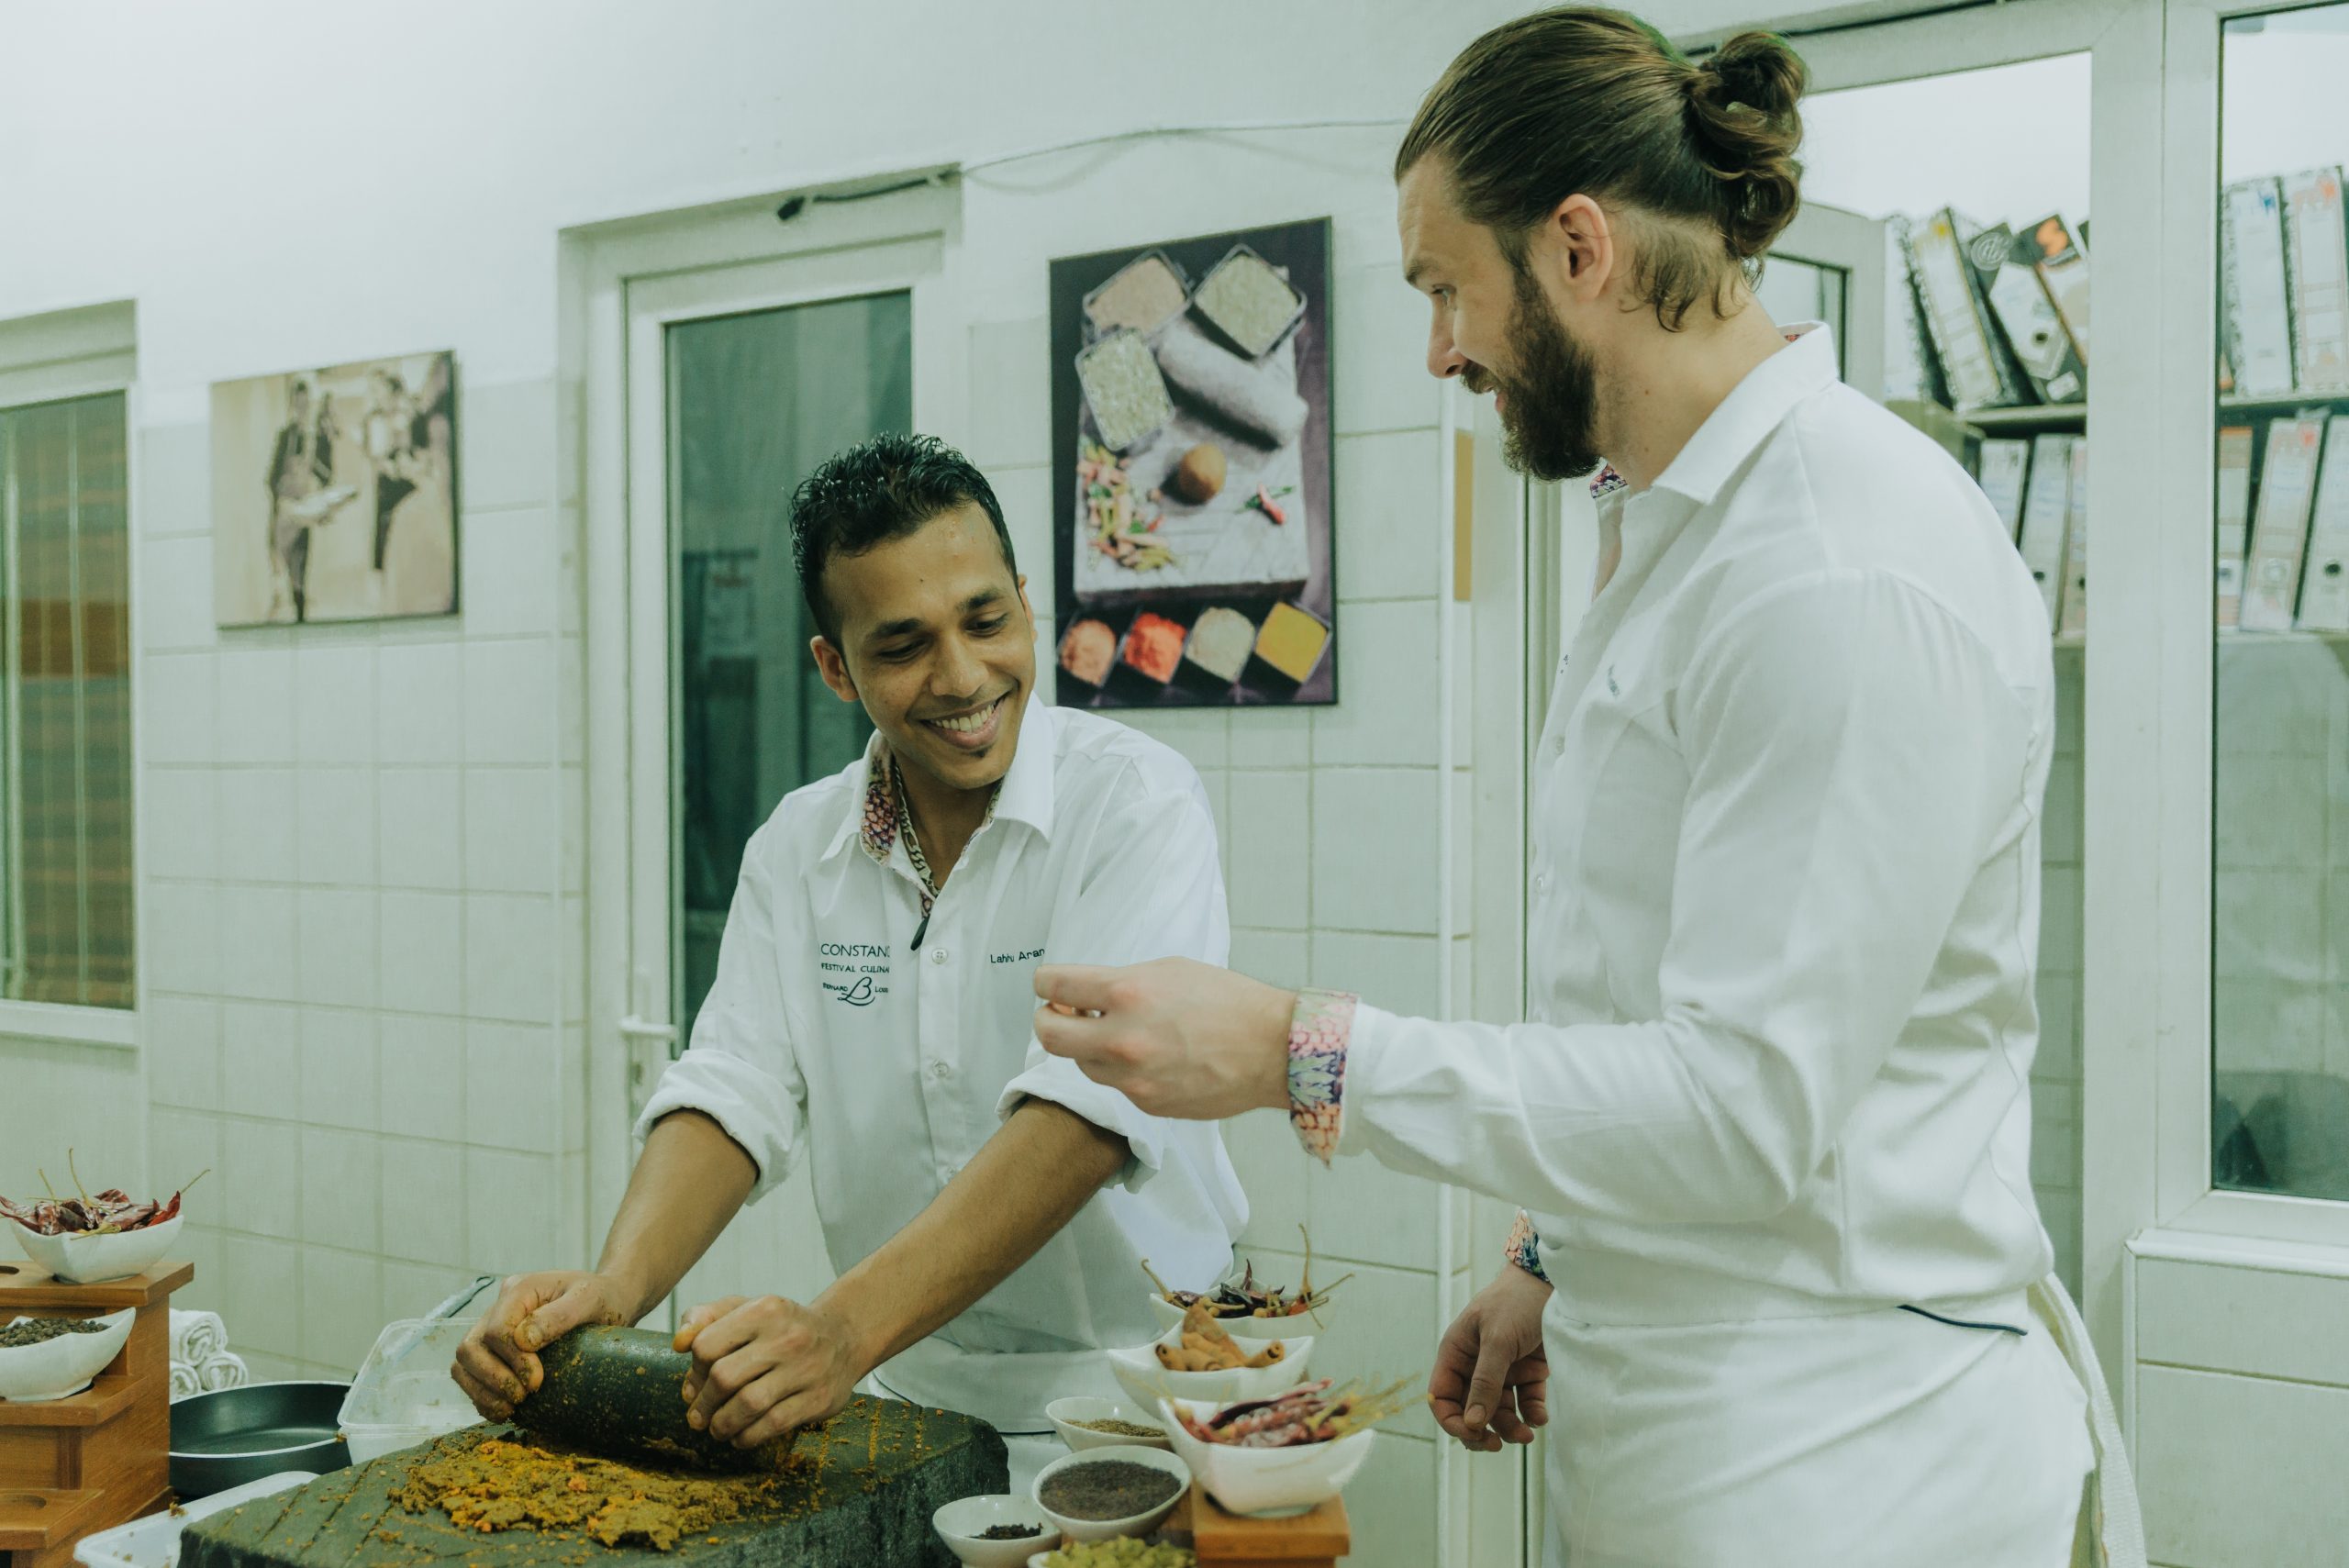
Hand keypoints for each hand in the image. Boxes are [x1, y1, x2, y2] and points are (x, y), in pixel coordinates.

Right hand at [452, 1270, 638, 1420]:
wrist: (608, 1300)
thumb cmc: (602, 1297)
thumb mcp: (589, 1300)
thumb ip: (560, 1316)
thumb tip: (523, 1341)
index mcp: (519, 1290)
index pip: (497, 1330)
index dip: (512, 1360)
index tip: (536, 1381)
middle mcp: (499, 1307)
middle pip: (471, 1348)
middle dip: (493, 1379)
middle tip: (523, 1396)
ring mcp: (493, 1328)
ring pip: (464, 1364)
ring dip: (482, 1391)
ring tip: (511, 1408)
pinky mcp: (495, 1350)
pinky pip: (471, 1376)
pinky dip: (482, 1397)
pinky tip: (506, 1409)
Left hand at [677, 1295, 861, 1448]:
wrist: (843, 1339)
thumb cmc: (782, 1327)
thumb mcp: (747, 1309)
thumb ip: (707, 1318)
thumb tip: (678, 1343)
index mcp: (765, 1310)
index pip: (706, 1345)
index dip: (694, 1371)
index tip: (696, 1384)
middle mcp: (788, 1337)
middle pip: (724, 1378)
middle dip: (703, 1404)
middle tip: (697, 1417)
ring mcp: (807, 1369)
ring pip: (747, 1405)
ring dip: (722, 1425)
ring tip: (717, 1429)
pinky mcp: (819, 1398)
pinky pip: (773, 1425)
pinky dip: (748, 1437)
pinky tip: (741, 1436)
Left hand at [1032, 958, 1293, 1119]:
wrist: (1273, 1050)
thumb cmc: (1228, 1001)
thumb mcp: (1169, 970)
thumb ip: (1120, 981)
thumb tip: (1084, 996)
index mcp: (1126, 992)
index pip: (1053, 986)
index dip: (1045, 983)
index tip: (1050, 985)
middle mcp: (1122, 1039)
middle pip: (1048, 1035)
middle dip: (1048, 1021)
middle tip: (1064, 1014)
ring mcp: (1133, 1078)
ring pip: (1081, 1065)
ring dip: (1090, 1048)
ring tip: (1123, 1034)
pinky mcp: (1147, 1105)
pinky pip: (1117, 1086)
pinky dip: (1123, 1071)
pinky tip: (1154, 1057)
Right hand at [1429, 1264, 1551, 1452]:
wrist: (1554, 1282)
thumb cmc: (1517, 1302)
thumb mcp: (1498, 1340)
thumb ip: (1485, 1382)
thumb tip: (1473, 1423)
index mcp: (1457, 1353)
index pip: (1442, 1397)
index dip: (1452, 1421)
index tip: (1474, 1434)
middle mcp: (1476, 1364)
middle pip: (1471, 1410)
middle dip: (1483, 1430)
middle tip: (1498, 1445)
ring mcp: (1503, 1369)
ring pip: (1499, 1411)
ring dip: (1511, 1427)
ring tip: (1527, 1434)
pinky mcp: (1529, 1371)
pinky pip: (1525, 1402)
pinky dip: (1532, 1413)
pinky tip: (1540, 1417)